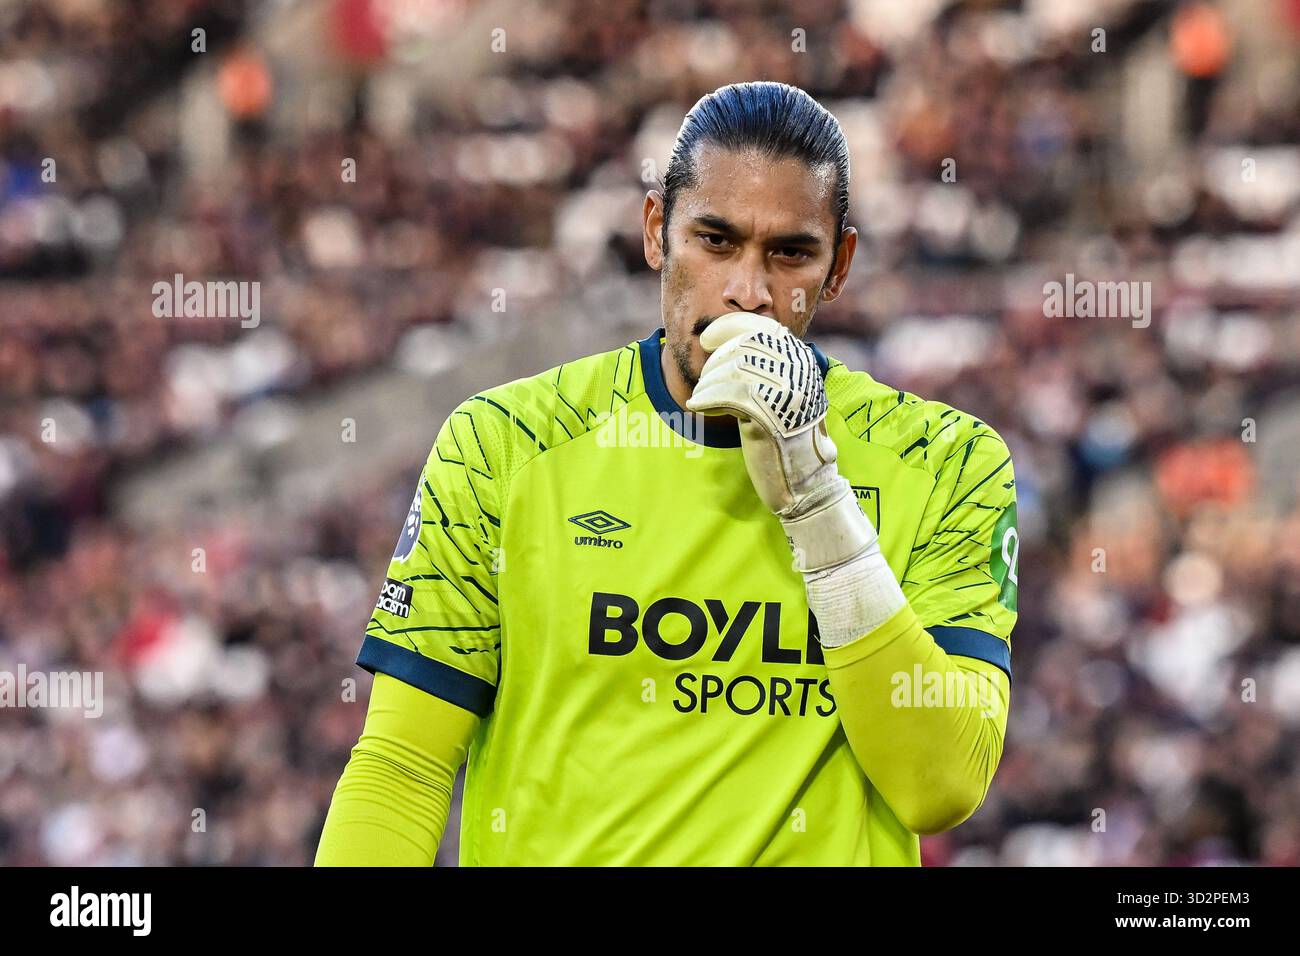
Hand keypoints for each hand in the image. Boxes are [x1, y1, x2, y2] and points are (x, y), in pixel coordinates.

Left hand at [684, 312, 837, 518]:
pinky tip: (697, 407)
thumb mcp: (778, 396)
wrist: (805, 483)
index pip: (762, 326)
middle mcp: (799, 370)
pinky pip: (729, 394)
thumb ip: (763, 369)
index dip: (729, 327)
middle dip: (714, 361)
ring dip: (707, 383)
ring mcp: (788, 391)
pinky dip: (706, 399)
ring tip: (700, 399)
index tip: (706, 339)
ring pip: (733, 368)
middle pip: (743, 345)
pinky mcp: (773, 414)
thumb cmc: (784, 440)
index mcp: (802, 360)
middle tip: (704, 383)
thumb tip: (724, 342)